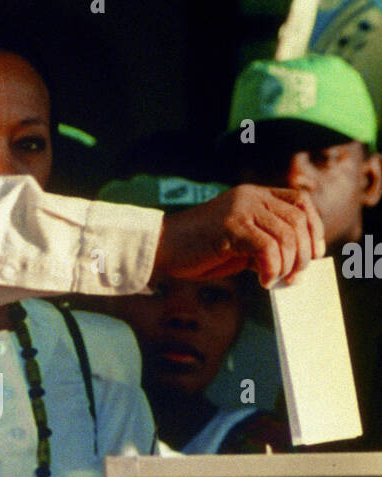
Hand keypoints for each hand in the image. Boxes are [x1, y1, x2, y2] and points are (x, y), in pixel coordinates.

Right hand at [154, 185, 325, 288]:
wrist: (162, 247)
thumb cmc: (199, 249)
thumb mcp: (239, 242)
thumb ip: (264, 244)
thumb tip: (296, 265)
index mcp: (255, 195)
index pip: (300, 202)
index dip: (314, 227)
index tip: (315, 252)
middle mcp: (251, 197)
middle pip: (298, 220)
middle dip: (304, 253)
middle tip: (295, 275)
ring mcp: (240, 209)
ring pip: (286, 236)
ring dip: (288, 264)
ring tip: (277, 280)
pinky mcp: (231, 226)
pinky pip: (267, 248)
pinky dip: (271, 269)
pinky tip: (263, 280)